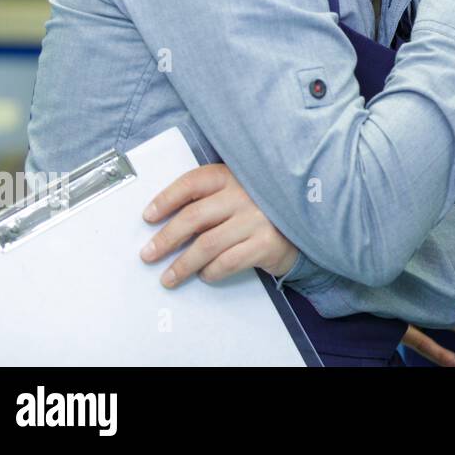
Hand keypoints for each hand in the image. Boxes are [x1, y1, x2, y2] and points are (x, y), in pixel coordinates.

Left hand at [140, 163, 299, 286]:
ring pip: (207, 245)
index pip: (192, 183)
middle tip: (148, 255)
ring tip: (168, 277)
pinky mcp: (266, 244)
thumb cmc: (263, 210)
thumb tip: (165, 221)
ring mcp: (257, 219)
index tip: (148, 217)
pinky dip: (211, 272)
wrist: (307, 225)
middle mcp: (245, 195)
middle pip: (194, 217)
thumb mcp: (239, 193)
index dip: (166, 199)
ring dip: (182, 265)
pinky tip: (204, 275)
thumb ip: (211, 198)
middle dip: (166, 239)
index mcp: (234, 176)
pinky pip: (227, 262)